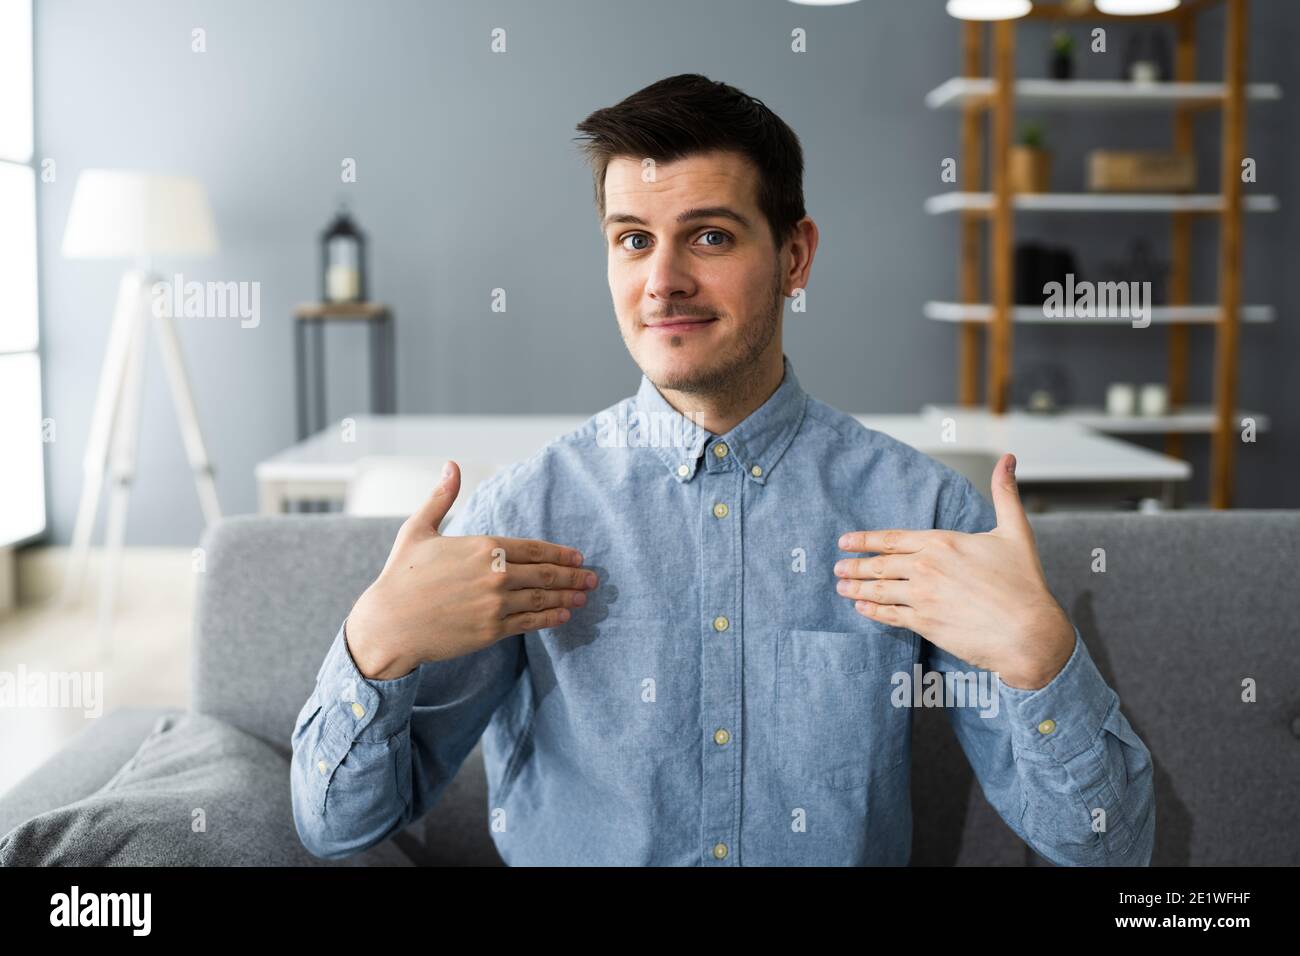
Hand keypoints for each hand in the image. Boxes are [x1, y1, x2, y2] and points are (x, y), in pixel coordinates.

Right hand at [345, 461, 597, 680]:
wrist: (388, 624)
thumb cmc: (401, 576)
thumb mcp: (419, 530)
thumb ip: (442, 498)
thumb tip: (451, 465)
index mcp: (482, 547)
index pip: (534, 548)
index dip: (560, 553)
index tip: (577, 556)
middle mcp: (494, 574)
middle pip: (546, 574)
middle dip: (573, 574)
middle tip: (593, 577)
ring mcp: (495, 604)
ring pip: (543, 599)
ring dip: (568, 596)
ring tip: (584, 595)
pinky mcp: (491, 630)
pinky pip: (530, 622)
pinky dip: (551, 618)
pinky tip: (564, 615)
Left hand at [834, 453, 1074, 689]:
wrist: (1028, 632)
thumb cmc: (1023, 583)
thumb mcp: (1016, 531)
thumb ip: (1004, 493)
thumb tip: (1008, 459)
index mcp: (941, 543)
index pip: (891, 539)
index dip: (864, 540)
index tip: (845, 542)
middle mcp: (926, 568)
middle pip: (879, 565)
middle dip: (855, 566)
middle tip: (838, 567)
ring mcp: (922, 597)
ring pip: (879, 591)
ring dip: (856, 589)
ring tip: (841, 587)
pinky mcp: (925, 623)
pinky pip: (889, 616)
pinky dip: (872, 612)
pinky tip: (862, 610)